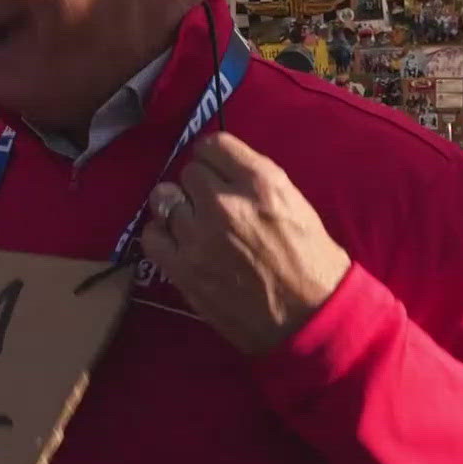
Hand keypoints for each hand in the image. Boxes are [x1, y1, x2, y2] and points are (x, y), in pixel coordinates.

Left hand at [139, 132, 349, 355]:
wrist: (308, 318)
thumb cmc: (311, 261)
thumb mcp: (294, 203)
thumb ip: (254, 180)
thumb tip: (221, 170)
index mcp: (259, 182)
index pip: (213, 144)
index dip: (213, 159)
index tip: (216, 172)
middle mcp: (225, 202)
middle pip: (189, 172)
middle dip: (200, 187)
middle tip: (212, 207)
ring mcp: (198, 236)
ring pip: (166, 199)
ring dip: (178, 210)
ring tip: (193, 226)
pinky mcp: (182, 268)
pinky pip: (151, 236)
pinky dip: (162, 237)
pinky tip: (179, 245)